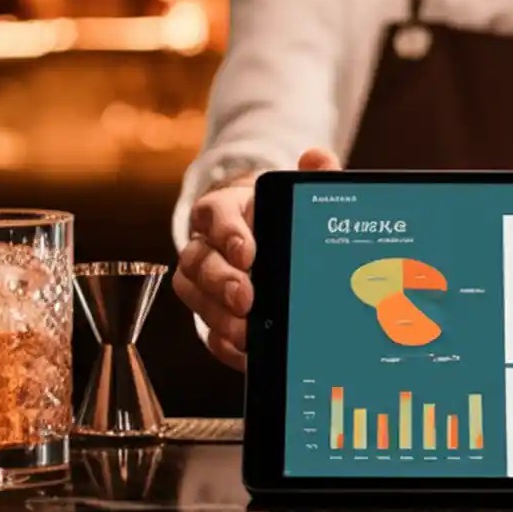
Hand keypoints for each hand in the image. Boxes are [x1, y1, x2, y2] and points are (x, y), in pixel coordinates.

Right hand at [174, 148, 339, 369]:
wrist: (273, 244)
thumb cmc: (281, 218)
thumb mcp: (297, 197)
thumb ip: (311, 178)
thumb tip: (318, 158)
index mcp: (226, 209)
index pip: (214, 214)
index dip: (226, 233)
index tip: (248, 252)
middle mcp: (207, 244)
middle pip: (198, 260)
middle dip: (221, 282)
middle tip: (247, 298)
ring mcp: (204, 281)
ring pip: (194, 296)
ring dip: (219, 316)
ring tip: (248, 332)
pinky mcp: (213, 313)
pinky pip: (207, 331)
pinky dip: (225, 343)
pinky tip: (248, 352)